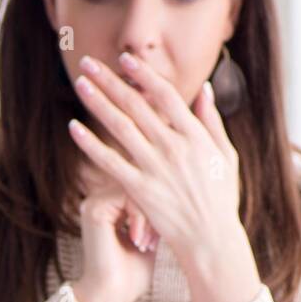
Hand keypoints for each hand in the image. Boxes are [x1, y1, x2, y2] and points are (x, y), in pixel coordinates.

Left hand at [68, 52, 248, 278]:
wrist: (211, 240)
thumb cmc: (221, 200)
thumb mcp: (226, 156)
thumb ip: (212, 121)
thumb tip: (203, 89)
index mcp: (196, 136)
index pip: (166, 96)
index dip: (143, 76)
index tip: (125, 60)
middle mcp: (174, 148)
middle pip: (137, 105)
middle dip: (111, 81)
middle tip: (88, 62)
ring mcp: (155, 169)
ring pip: (121, 127)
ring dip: (98, 103)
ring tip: (80, 83)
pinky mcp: (140, 190)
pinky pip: (110, 163)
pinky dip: (91, 144)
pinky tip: (74, 128)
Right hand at [69, 156, 157, 301]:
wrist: (112, 296)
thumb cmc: (133, 274)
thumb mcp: (151, 236)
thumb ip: (157, 213)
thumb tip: (182, 194)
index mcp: (110, 204)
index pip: (143, 184)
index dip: (160, 204)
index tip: (160, 237)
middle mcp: (99, 199)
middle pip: (140, 182)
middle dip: (156, 210)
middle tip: (155, 241)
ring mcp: (94, 203)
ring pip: (136, 188)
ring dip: (149, 215)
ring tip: (147, 243)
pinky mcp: (94, 210)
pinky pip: (127, 197)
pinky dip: (139, 218)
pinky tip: (139, 242)